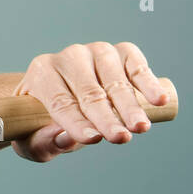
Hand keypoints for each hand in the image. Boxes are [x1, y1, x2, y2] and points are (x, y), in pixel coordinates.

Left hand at [10, 41, 169, 162]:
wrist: (63, 95)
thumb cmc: (44, 120)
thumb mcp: (33, 137)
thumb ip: (44, 141)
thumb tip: (65, 139)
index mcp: (42, 73)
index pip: (60, 101)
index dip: (76, 122)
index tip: (93, 139)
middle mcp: (69, 57)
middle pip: (89, 92)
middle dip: (106, 117)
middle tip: (119, 138)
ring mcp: (97, 51)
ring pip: (115, 81)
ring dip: (129, 106)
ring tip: (139, 127)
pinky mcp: (123, 52)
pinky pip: (137, 67)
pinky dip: (148, 83)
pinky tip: (159, 100)